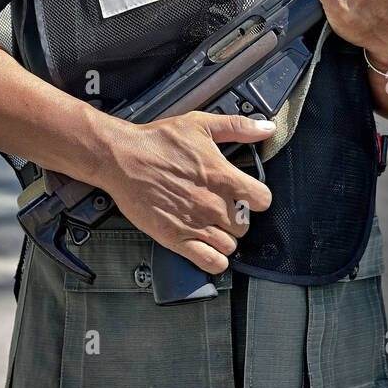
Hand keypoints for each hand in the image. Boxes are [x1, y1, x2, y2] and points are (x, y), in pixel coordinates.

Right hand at [102, 111, 274, 273]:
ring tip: (213, 226)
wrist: (121, 159)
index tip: (248, 195)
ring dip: (225, 237)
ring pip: (230, 245)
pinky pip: (211, 262)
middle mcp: (212, 204)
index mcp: (222, 176)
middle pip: (245, 225)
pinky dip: (215, 259)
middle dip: (237, 217)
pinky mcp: (176, 239)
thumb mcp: (200, 124)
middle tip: (223, 208)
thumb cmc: (157, 141)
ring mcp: (195, 224)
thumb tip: (266, 128)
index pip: (262, 200)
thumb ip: (237, 127)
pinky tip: (208, 246)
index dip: (257, 197)